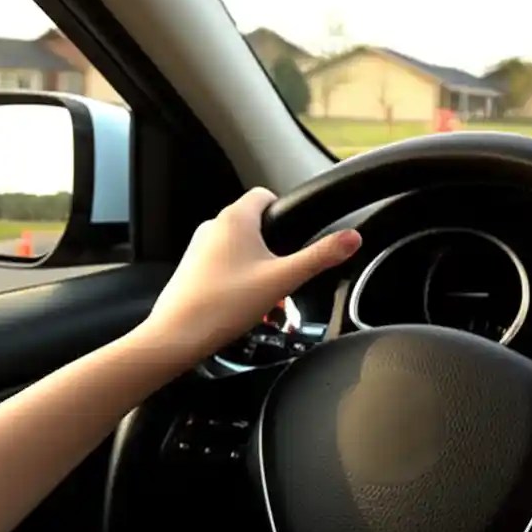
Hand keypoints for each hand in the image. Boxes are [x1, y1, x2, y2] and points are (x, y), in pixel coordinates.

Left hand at [143, 187, 361, 360]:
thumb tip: (354, 237)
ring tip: (269, 301)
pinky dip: (238, 282)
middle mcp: (213, 227)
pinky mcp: (190, 271)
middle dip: (275, 251)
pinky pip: (222, 267)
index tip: (296, 236)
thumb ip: (320, 257)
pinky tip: (246, 308)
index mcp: (235, 219)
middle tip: (286, 278)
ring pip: (239, 250)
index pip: (265, 195)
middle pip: (254, 227)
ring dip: (258, 270)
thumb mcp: (284, 279)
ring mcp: (198, 249)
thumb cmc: (226, 303)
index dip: (284, 212)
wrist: (176, 336)